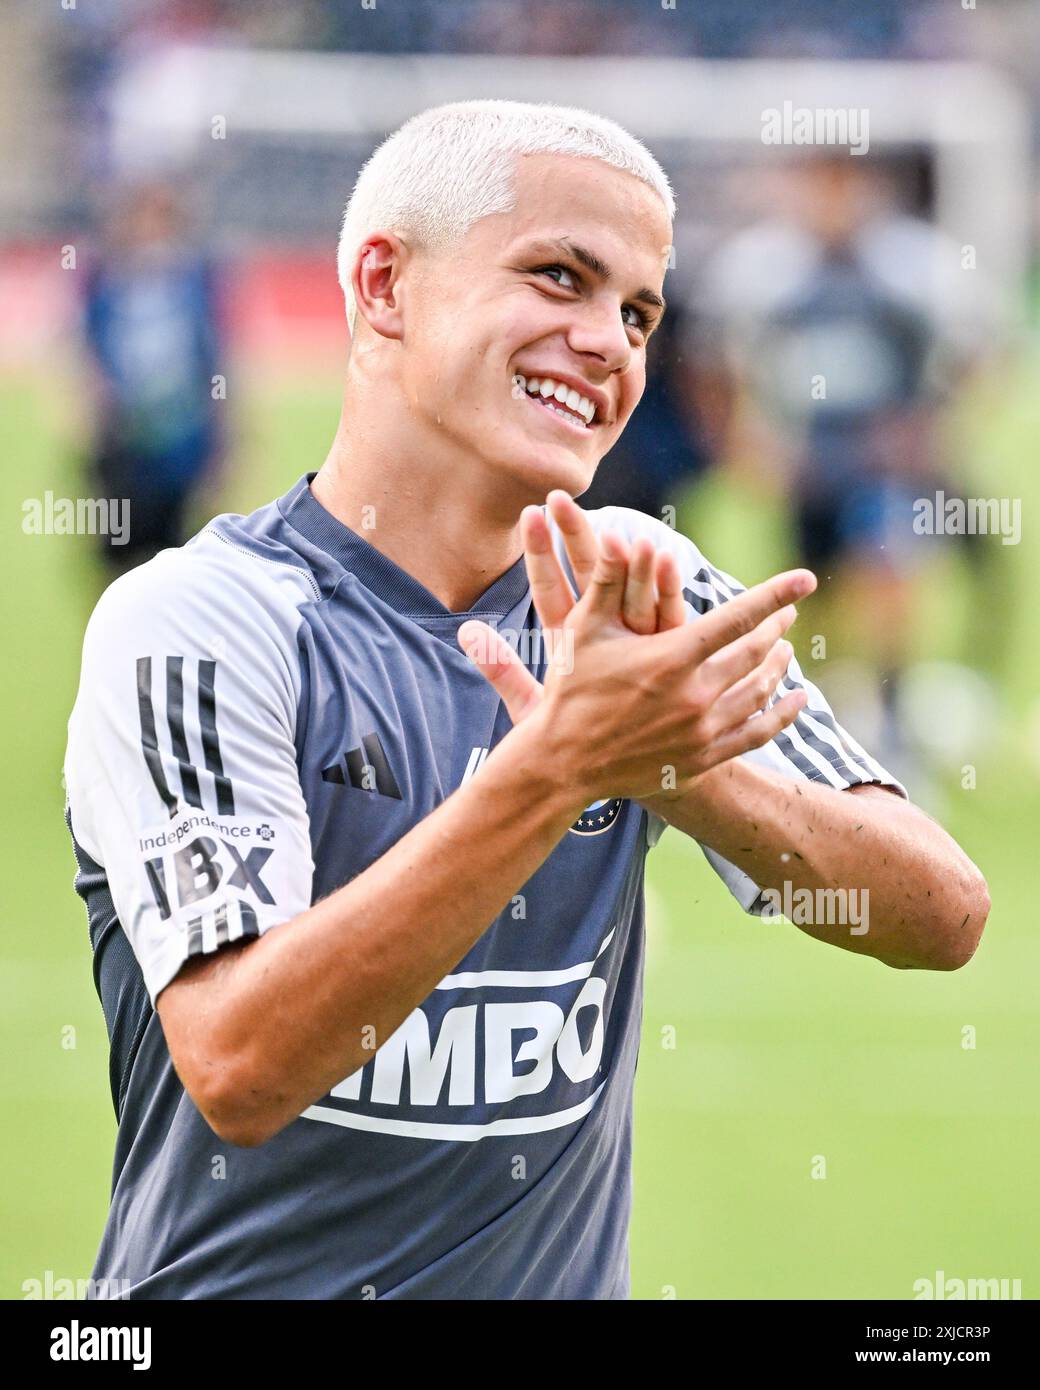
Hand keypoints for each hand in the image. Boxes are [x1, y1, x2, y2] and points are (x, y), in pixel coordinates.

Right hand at [458, 492, 815, 803]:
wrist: (563, 763)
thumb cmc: (570, 689)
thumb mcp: (584, 630)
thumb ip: (608, 581)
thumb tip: (621, 534)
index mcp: (672, 658)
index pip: (737, 618)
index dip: (774, 595)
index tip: (806, 579)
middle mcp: (695, 695)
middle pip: (754, 654)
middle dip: (775, 629)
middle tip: (789, 613)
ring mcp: (701, 731)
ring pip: (758, 692)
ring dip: (778, 667)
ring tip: (786, 651)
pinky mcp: (702, 758)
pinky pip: (756, 734)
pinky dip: (781, 715)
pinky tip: (796, 701)